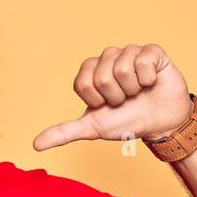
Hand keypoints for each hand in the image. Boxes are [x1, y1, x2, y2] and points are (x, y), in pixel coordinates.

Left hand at [33, 43, 192, 150]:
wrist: (160, 123)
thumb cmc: (126, 121)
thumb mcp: (92, 128)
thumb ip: (64, 132)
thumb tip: (36, 144)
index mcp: (91, 71)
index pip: (83, 83)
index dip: (97, 101)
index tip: (107, 105)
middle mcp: (108, 57)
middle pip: (102, 77)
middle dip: (116, 96)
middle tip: (125, 99)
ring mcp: (130, 52)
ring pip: (123, 68)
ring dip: (132, 89)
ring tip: (138, 92)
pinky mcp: (152, 51)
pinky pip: (144, 60)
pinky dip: (149, 79)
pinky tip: (151, 82)